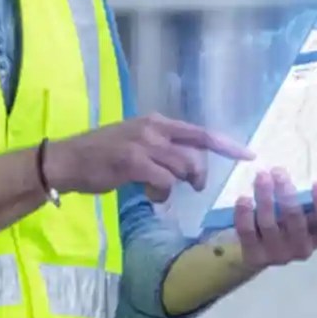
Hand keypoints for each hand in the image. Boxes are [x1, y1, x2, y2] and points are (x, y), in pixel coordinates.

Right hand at [43, 113, 253, 202]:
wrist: (67, 161)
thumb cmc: (101, 156)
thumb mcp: (136, 144)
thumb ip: (162, 149)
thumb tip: (187, 164)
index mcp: (156, 122)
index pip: (200, 132)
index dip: (227, 145)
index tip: (249, 155)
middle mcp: (153, 129)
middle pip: (195, 153)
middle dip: (198, 174)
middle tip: (192, 187)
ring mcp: (143, 144)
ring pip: (182, 168)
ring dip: (175, 186)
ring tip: (157, 190)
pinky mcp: (133, 162)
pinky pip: (164, 182)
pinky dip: (160, 194)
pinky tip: (148, 195)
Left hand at [234, 168, 316, 270]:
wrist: (258, 250)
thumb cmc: (286, 223)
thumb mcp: (301, 213)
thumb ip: (303, 200)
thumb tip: (294, 173)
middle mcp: (301, 248)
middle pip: (294, 219)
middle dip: (286, 194)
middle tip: (278, 172)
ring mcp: (277, 254)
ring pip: (269, 223)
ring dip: (264, 197)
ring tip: (261, 177)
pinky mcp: (255, 256)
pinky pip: (248, 232)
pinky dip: (245, 214)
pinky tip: (244, 199)